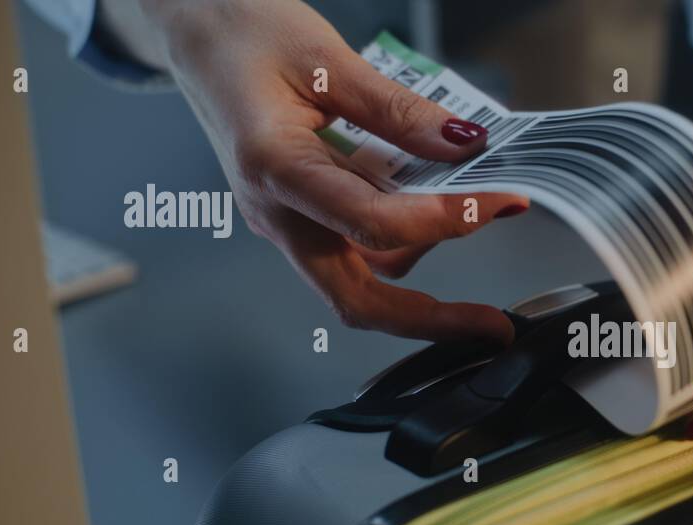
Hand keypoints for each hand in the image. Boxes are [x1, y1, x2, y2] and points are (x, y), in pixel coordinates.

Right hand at [127, 0, 528, 341]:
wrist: (194, 30)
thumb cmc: (241, 32)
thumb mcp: (327, 59)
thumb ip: (399, 111)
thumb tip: (464, 144)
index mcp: (275, 168)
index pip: (372, 225)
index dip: (444, 222)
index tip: (499, 203)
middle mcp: (275, 212)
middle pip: (357, 299)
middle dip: (431, 319)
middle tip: (492, 325)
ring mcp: (285, 221)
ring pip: (360, 280)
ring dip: (423, 264)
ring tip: (478, 213)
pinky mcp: (298, 216)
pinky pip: (355, 249)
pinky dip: (402, 240)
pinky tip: (435, 204)